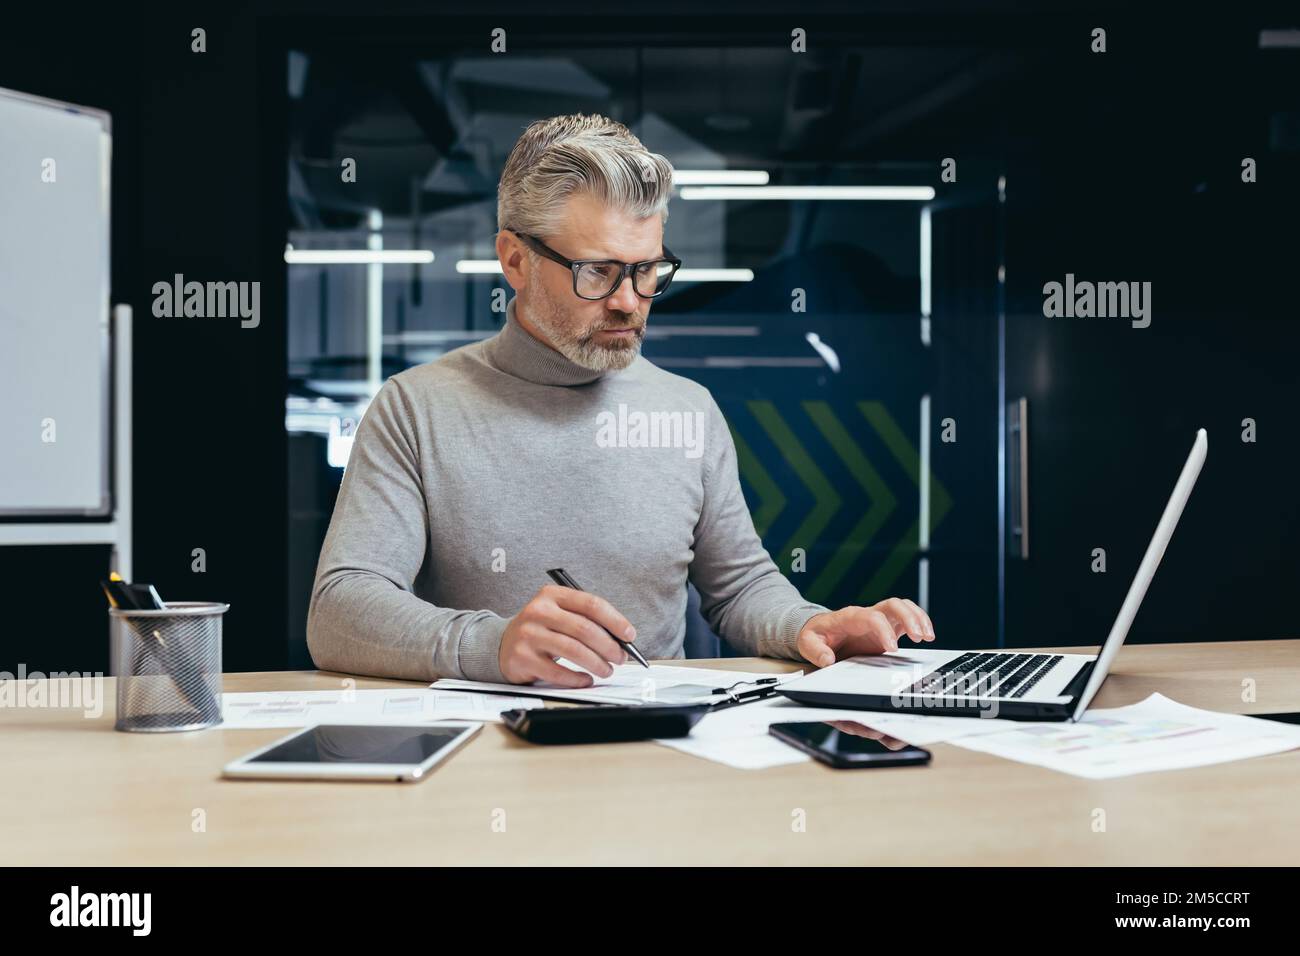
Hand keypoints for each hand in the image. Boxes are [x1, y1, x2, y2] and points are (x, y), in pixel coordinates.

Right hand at [498, 584, 631, 685]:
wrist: (502, 644)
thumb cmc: (541, 628)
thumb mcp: (559, 615)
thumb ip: (586, 620)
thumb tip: (620, 639)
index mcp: (552, 595)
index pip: (591, 604)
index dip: (615, 620)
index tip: (629, 635)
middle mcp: (539, 611)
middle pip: (584, 628)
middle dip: (609, 646)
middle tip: (620, 657)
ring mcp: (529, 634)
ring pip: (573, 650)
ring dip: (596, 663)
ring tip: (606, 670)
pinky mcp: (523, 658)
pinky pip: (558, 672)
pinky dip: (577, 678)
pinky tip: (586, 679)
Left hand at [796, 598, 934, 668]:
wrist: (820, 630)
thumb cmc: (816, 634)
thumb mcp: (808, 643)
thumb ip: (815, 651)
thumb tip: (828, 660)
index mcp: (850, 617)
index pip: (872, 617)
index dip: (884, 630)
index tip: (892, 647)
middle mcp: (868, 614)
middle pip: (893, 604)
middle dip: (909, 618)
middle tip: (920, 637)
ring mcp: (879, 619)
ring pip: (903, 607)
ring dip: (919, 618)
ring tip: (928, 636)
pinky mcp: (887, 626)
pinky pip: (907, 617)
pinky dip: (920, 622)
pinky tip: (928, 635)